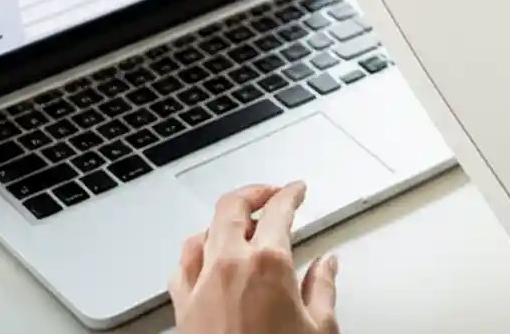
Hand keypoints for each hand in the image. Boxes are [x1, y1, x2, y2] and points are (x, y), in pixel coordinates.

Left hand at [170, 182, 339, 333]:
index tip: (297, 190)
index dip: (291, 193)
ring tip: (240, 221)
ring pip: (203, 231)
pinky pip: (182, 264)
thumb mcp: (320, 330)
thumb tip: (327, 266)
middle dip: (254, 193)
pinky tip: (203, 254)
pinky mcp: (183, 309)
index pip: (279, 209)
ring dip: (223, 220)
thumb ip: (323, 289)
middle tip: (270, 194)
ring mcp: (200, 285)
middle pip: (232, 207)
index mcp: (267, 263)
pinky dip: (195, 250)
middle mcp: (228, 266)